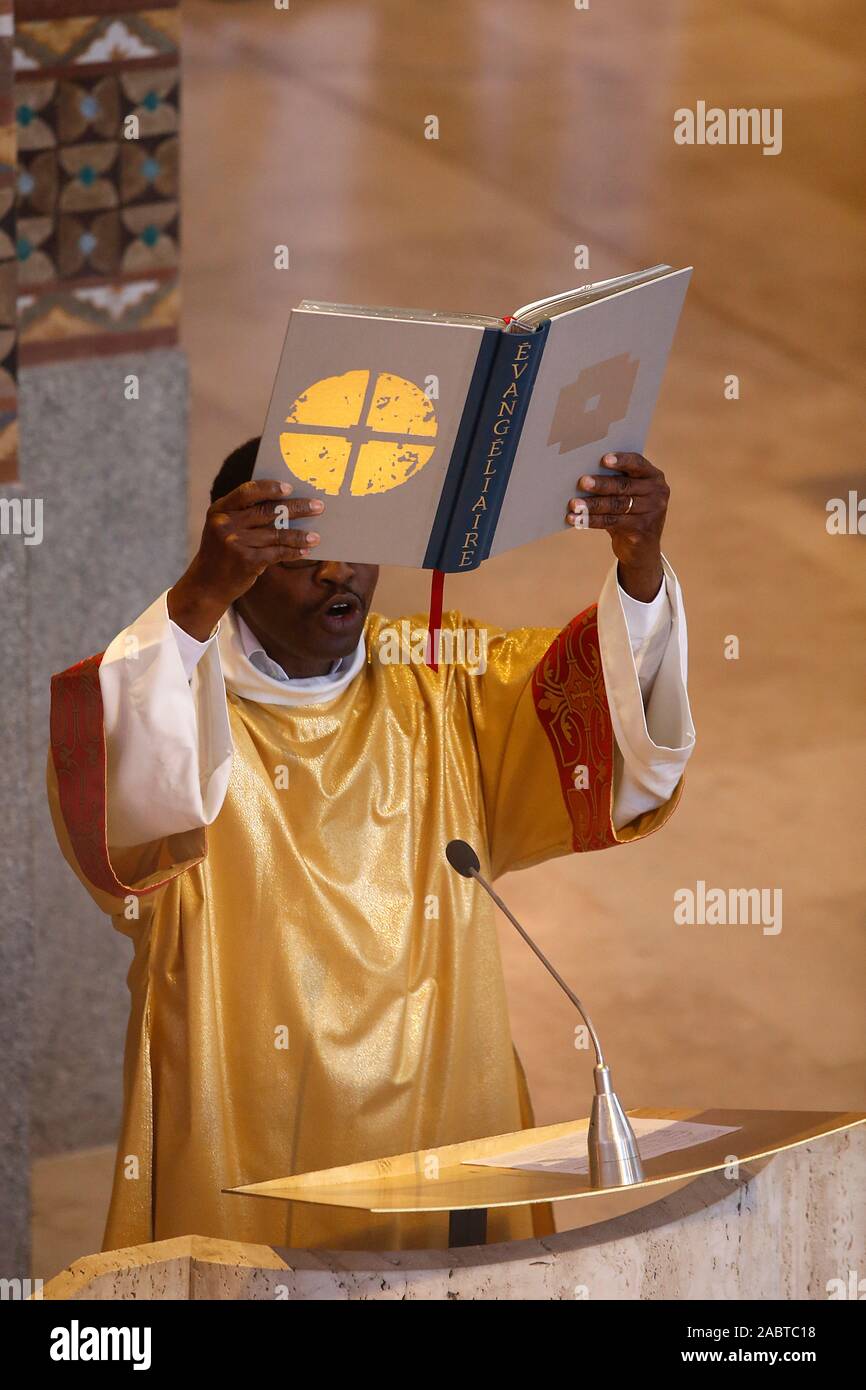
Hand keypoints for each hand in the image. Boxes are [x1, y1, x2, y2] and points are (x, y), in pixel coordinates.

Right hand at [168, 479, 323, 639]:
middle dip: (297, 507)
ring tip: (317, 535)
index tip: (290, 487)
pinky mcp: (246, 561)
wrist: (207, 585)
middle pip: (268, 511)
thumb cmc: (222, 553)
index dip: (270, 488)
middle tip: (318, 506)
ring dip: (300, 535)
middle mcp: (225, 524)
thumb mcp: (224, 528)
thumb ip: (245, 515)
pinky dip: (293, 551)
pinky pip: (277, 553)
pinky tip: (305, 550)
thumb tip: (286, 504)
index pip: (247, 492)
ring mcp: (235, 543)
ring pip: (276, 533)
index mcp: (220, 510)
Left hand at [566, 451, 668, 601]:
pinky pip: (612, 522)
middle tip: (581, 482)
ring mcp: (652, 513)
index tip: (604, 459)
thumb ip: (616, 482)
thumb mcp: (629, 495)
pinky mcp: (641, 531)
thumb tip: (581, 474)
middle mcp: (657, 493)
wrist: (643, 549)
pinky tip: (575, 519)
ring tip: (573, 504)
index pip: (638, 463)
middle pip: (624, 486)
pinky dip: (591, 520)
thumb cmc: (629, 513)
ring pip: (616, 505)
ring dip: (592, 504)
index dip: (621, 460)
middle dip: (601, 484)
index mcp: (654, 477)